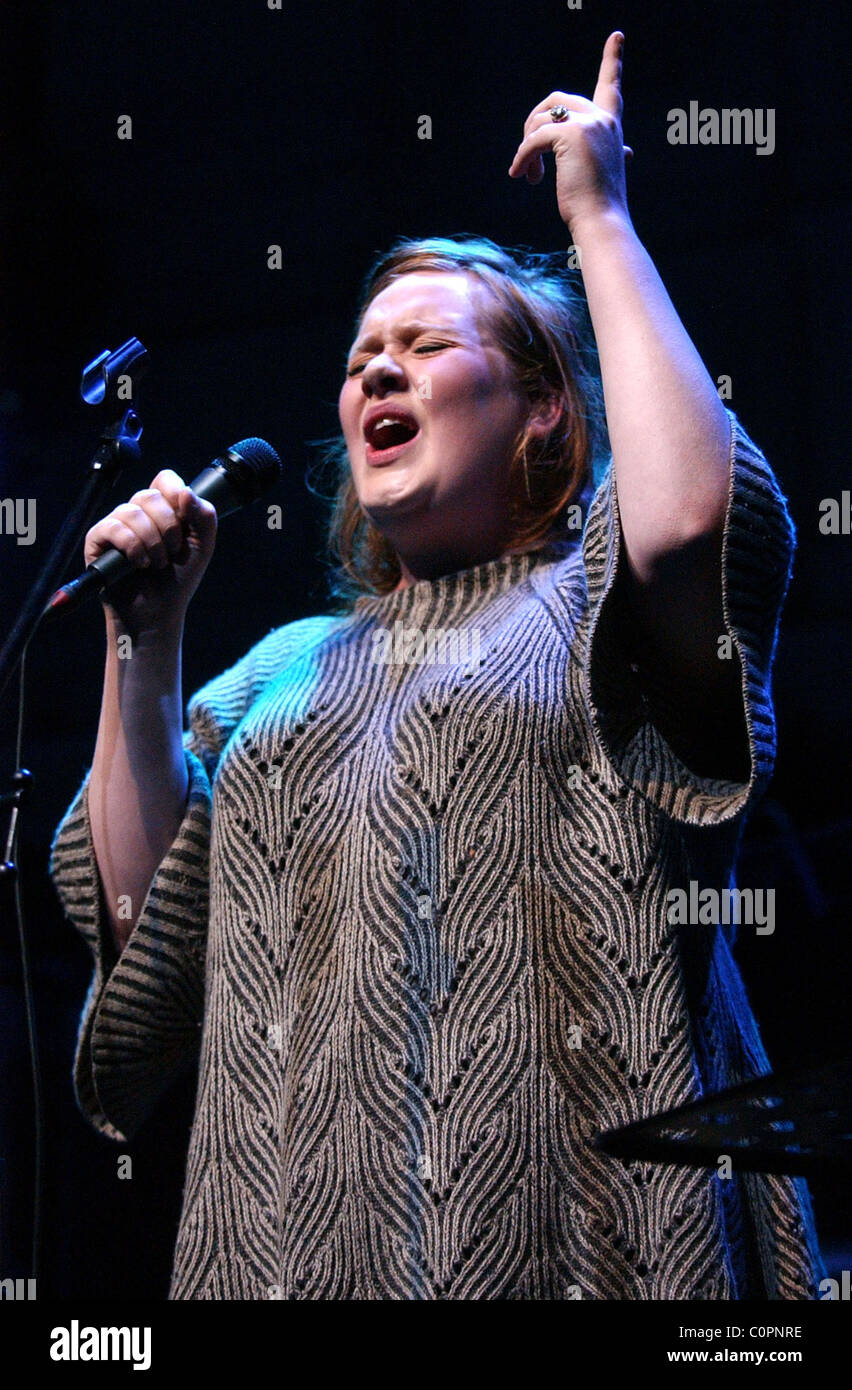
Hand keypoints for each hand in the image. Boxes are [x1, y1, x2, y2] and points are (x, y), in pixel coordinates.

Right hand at [83, 470, 216, 637]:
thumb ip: (203, 516)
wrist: (158, 613)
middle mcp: (138, 512)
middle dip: (168, 527)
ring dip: (152, 542)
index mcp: (163, 509)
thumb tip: (184, 491)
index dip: (176, 493)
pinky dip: (132, 547)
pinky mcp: (97, 540)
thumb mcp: (202, 547)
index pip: (165, 479)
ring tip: (156, 564)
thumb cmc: (178, 580)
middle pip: (149, 495)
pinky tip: (138, 565)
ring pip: (131, 512)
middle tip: (172, 552)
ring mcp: (116, 524)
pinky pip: (113, 527)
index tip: (185, 519)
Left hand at [507, 31, 631, 234]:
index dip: (613, 60)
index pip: (611, 87)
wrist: (602, 223)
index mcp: (611, 126)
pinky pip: (534, 139)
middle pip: (557, 100)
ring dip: (526, 146)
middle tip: (527, 158)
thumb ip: (605, 155)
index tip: (616, 36)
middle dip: (535, 125)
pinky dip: (522, 158)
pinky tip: (520, 176)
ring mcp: (587, 124)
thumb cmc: (599, 207)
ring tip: (527, 174)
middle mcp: (602, 119)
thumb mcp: (602, 173)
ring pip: (541, 119)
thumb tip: (629, 151)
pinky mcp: (570, 135)